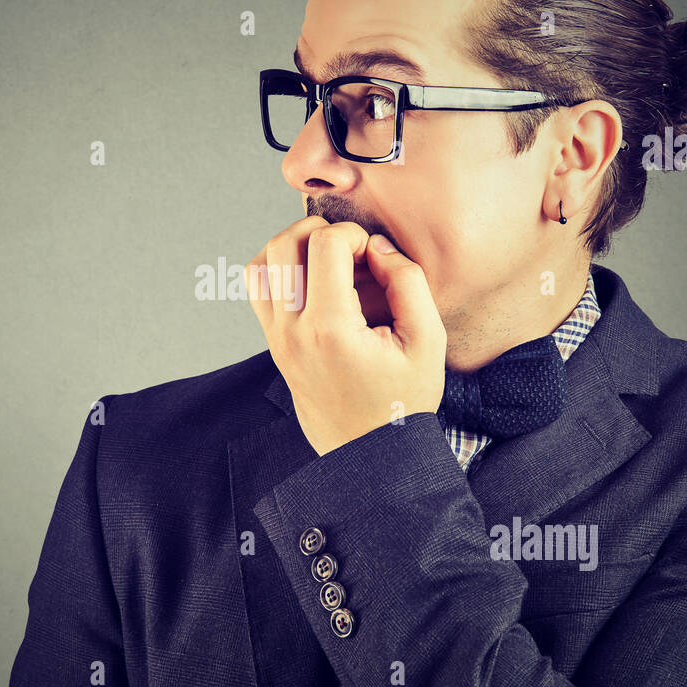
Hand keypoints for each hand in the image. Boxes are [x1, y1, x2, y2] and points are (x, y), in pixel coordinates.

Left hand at [246, 216, 446, 455]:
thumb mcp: (427, 341)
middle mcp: (292, 332)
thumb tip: (378, 248)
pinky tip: (314, 281)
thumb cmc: (403, 401)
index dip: (354, 234)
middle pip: (282, 245)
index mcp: (330, 329)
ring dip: (291, 247)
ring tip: (326, 258)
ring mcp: (276, 341)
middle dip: (318, 229)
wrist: (371, 457)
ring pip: (261, 265)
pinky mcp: (273, 347)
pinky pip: (259, 293)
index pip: (324, 244)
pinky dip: (279, 272)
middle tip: (349, 248)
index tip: (375, 255)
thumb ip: (408, 282)